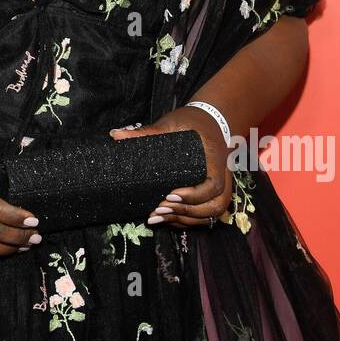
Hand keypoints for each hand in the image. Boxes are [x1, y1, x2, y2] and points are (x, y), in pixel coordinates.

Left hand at [108, 108, 232, 227]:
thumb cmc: (190, 121)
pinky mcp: (213, 192)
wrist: (209, 120)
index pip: (213, 185)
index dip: (194, 194)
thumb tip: (115, 135)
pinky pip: (206, 214)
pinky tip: (166, 219)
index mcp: (215, 158)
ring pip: (212, 213)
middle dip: (187, 211)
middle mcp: (223, 175)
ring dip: (185, 219)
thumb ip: (147, 132)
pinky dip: (187, 220)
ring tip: (157, 217)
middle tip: (159, 209)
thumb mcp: (171, 123)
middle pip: (216, 205)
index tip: (170, 193)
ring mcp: (221, 185)